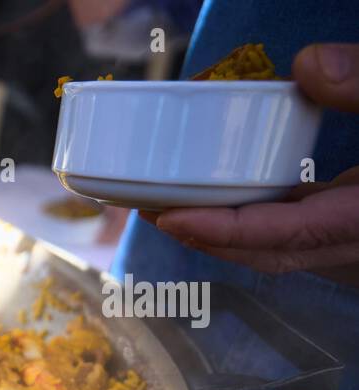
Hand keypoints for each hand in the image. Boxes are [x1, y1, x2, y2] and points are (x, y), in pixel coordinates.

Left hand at [142, 44, 358, 285]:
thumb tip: (307, 66)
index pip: (289, 236)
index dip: (226, 231)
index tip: (170, 217)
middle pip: (271, 257)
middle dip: (206, 237)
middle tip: (147, 206)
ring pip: (286, 257)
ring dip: (229, 237)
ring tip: (177, 204)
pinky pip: (307, 246)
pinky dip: (265, 230)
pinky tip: (240, 202)